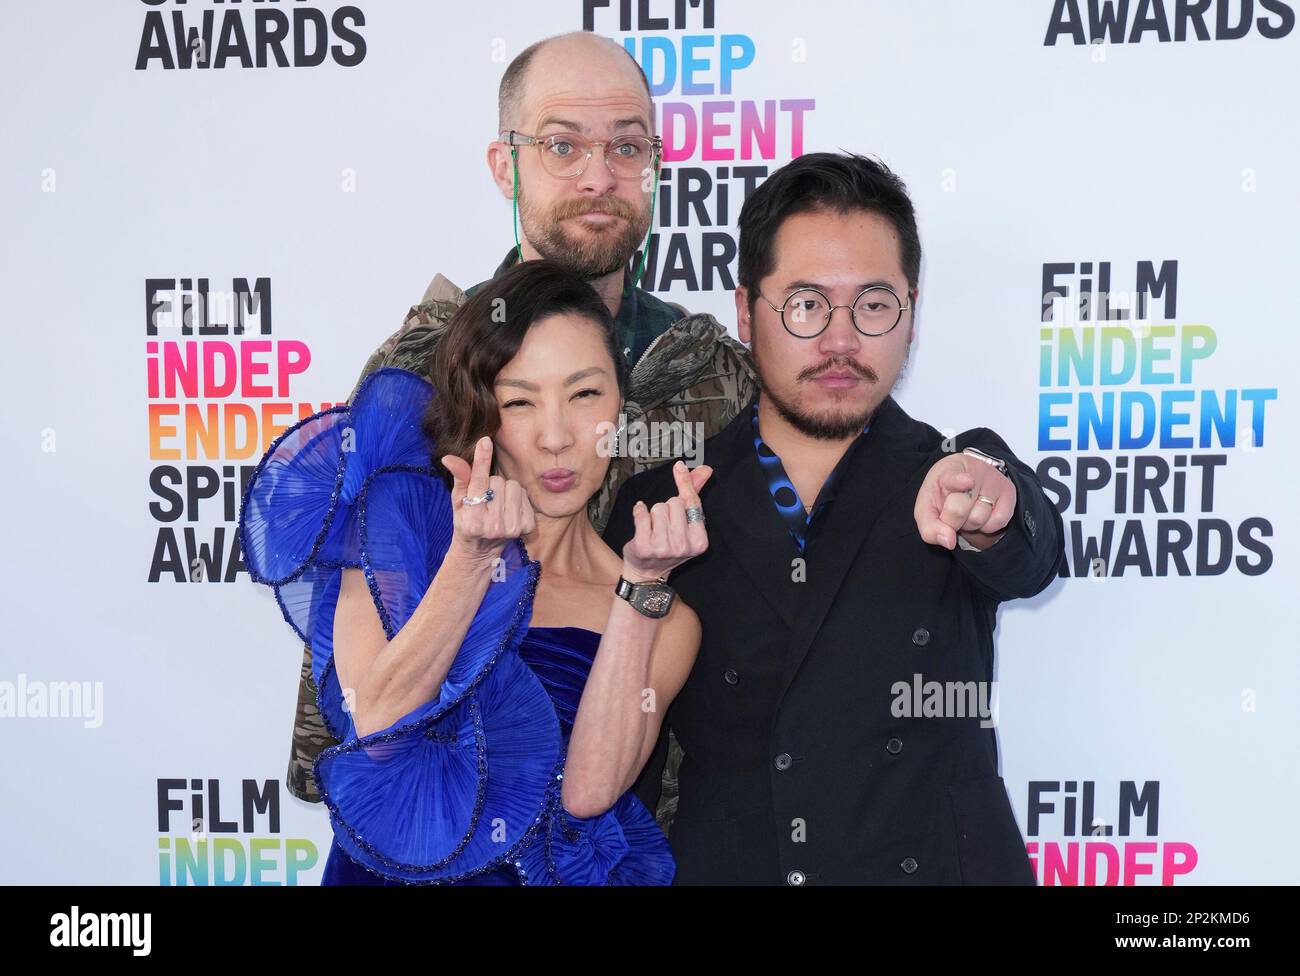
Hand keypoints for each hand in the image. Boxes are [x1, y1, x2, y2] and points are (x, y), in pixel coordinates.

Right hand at [441, 436, 536, 564]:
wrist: (481, 551)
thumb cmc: (466, 521)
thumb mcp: (458, 501)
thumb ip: (459, 479)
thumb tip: (449, 458)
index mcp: (471, 519)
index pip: (478, 483)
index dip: (481, 460)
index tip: (485, 441)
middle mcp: (491, 525)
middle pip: (498, 482)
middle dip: (492, 484)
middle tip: (486, 499)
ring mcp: (510, 528)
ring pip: (514, 487)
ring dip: (506, 491)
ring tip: (498, 504)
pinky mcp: (525, 528)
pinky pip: (525, 496)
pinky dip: (518, 499)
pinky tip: (509, 511)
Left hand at [622, 460, 712, 581]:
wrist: (647, 572)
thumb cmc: (668, 544)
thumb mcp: (686, 523)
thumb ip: (695, 494)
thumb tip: (705, 469)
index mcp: (699, 541)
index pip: (692, 503)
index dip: (685, 483)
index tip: (679, 467)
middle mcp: (683, 547)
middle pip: (674, 502)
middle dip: (667, 508)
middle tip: (665, 525)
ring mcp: (663, 548)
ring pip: (658, 508)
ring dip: (653, 514)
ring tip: (654, 529)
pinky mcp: (644, 547)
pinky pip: (641, 513)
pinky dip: (639, 512)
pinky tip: (641, 524)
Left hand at [914, 452, 1015, 549]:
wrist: (965, 479)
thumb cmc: (943, 495)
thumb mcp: (927, 508)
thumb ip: (930, 527)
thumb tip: (949, 541)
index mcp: (948, 471)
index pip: (953, 477)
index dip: (958, 481)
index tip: (966, 481)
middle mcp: (974, 471)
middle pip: (959, 510)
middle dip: (951, 521)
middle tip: (950, 514)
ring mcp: (994, 480)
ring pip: (979, 519)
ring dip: (969, 524)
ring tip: (967, 511)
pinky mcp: (1009, 492)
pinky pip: (998, 522)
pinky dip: (987, 526)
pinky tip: (982, 515)